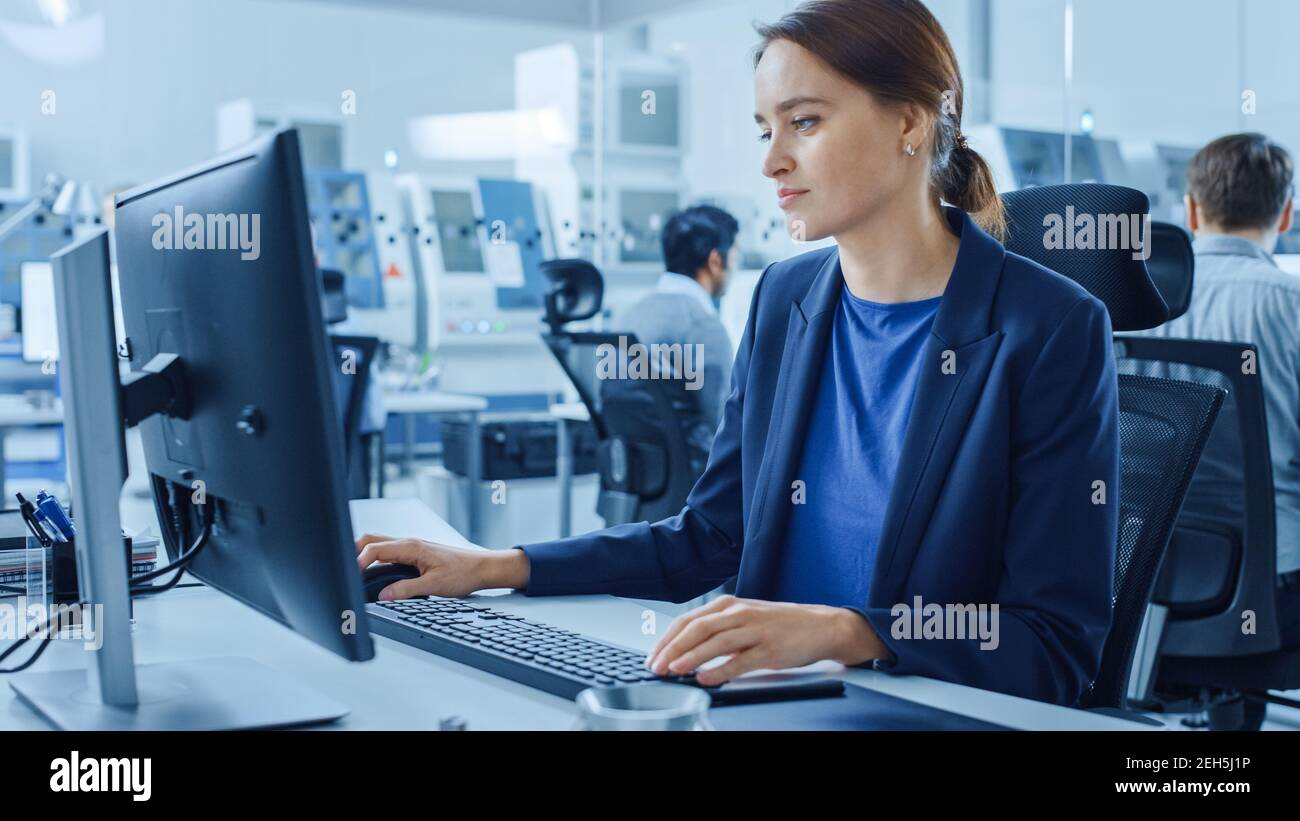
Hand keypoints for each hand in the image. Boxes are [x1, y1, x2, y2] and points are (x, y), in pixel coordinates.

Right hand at [354, 533, 529, 600]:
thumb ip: (407, 590)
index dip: (358, 561)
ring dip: (365, 554)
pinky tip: (373, 571)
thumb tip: (384, 596)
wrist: (481, 568)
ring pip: (379, 544)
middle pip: (372, 540)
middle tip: (345, 570)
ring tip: (354, 572)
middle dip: (354, 552)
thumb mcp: (434, 586)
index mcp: (411, 547)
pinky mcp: (415, 553)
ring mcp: (411, 547)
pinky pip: (389, 551)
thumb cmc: (463, 573)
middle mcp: (409, 543)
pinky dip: (376, 558)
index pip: (375, 549)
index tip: (350, 575)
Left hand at [645, 595, 888, 685]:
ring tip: (674, 670)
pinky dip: (720, 670)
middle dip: (673, 649)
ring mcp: (756, 630)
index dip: (667, 639)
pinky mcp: (770, 650)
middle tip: (656, 666)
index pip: (689, 620)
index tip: (652, 655)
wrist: (821, 626)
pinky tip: (706, 679)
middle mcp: (740, 613)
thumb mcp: (745, 619)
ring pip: (716, 642)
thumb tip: (683, 647)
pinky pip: (740, 661)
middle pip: (697, 629)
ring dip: (691, 657)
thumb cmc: (780, 624)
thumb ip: (717, 629)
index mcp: (730, 605)